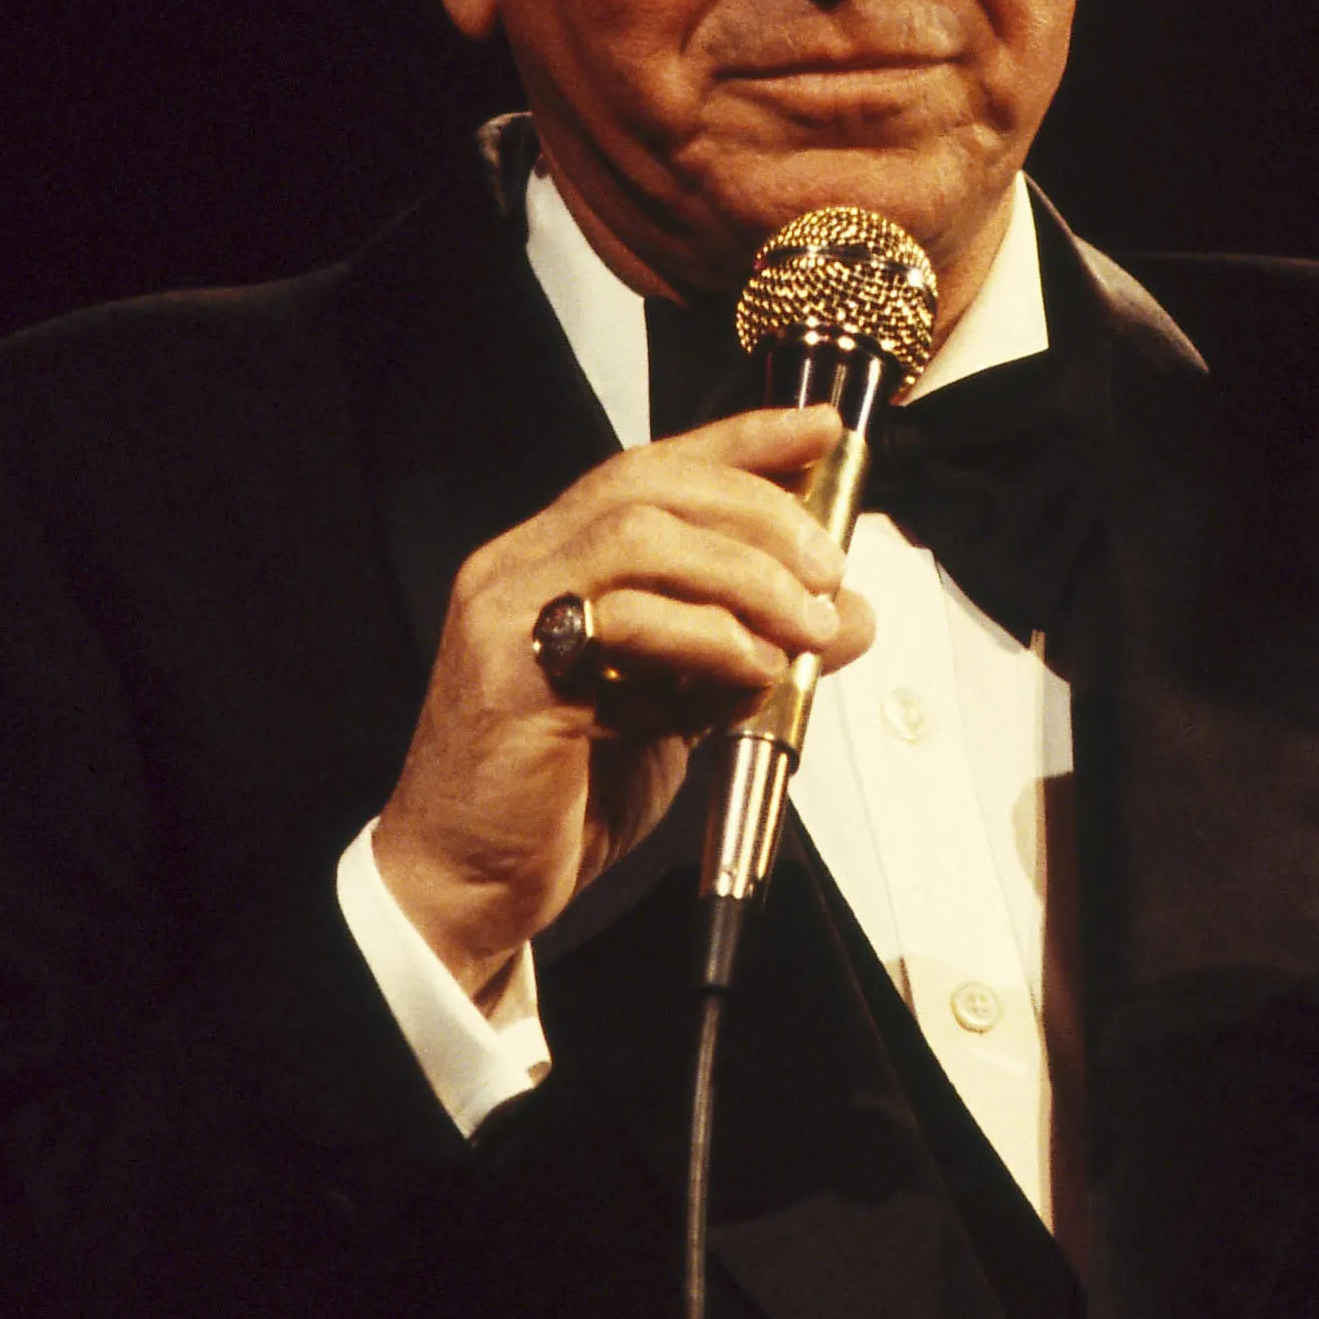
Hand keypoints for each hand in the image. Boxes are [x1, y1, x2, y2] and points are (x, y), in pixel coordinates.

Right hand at [370, 404, 878, 997]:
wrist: (468, 887)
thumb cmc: (564, 797)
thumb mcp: (682, 710)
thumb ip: (752, 652)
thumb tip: (850, 615)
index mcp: (552, 558)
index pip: (649, 466)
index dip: (740, 439)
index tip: (819, 431)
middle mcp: (520, 566)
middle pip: (646, 485)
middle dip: (756, 510)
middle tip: (828, 563)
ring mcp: (507, 612)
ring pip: (638, 537)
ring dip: (745, 571)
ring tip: (807, 621)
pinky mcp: (513, 673)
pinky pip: (625, 625)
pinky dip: (709, 638)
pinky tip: (754, 672)